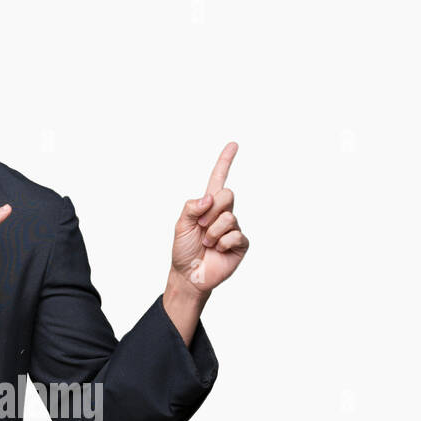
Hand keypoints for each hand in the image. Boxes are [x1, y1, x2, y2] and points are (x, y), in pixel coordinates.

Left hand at [170, 142, 248, 293]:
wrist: (188, 275)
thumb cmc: (184, 250)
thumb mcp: (180, 225)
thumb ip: (191, 207)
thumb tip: (209, 198)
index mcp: (208, 206)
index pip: (218, 179)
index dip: (225, 162)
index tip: (233, 145)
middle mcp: (223, 213)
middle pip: (227, 194)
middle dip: (211, 210)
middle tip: (201, 227)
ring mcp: (233, 228)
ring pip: (229, 217)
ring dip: (213, 231)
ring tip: (206, 243)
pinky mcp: (240, 244)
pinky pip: (235, 235)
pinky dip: (222, 243)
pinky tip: (217, 250)